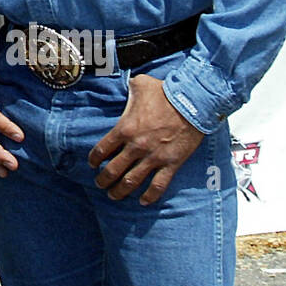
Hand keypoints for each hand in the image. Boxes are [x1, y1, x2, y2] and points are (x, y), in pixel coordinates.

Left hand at [88, 73, 205, 204]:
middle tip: (100, 184)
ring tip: (114, 195)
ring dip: (120, 191)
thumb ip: (129, 87)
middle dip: (103, 180)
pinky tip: (143, 201)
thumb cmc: (166, 92)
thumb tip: (126, 84)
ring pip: (132, 181)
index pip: (102, 149)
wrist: (192, 102)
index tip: (92, 164)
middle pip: (113, 170)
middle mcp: (136, 146)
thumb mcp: (140, 84)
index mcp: (125, 128)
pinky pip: (158, 186)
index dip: (94, 159)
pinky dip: (150, 196)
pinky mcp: (171, 164)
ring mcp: (153, 157)